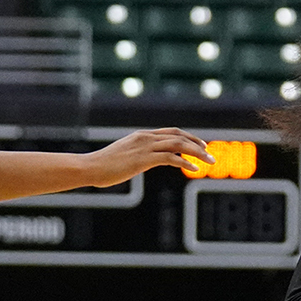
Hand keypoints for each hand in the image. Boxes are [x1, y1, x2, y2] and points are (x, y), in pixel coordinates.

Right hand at [83, 128, 212, 184]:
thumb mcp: (124, 157)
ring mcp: (145, 147)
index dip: (189, 138)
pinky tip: (194, 168)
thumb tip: (145, 161)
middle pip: (179, 136)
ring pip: (179, 145)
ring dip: (197, 152)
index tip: (200, 146)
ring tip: (209, 161)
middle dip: (197, 144)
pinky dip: (184, 162)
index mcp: (142, 136)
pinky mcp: (144, 159)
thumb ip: (138, 156)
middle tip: (210, 154)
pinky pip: (170, 158)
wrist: (90, 167)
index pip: (172, 132)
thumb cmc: (103, 165)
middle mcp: (146, 138)